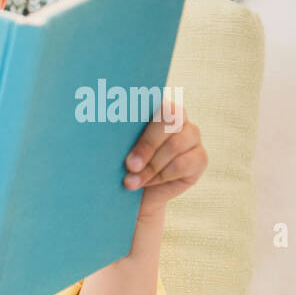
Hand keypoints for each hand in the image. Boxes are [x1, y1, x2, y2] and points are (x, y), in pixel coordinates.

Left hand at [123, 94, 206, 219]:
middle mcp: (178, 116)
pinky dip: (161, 176)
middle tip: (128, 165)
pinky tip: (147, 183)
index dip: (140, 110)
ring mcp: (192, 136)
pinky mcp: (199, 158)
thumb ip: (113, 135)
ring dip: (151, 166)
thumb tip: (96, 124)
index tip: (121, 126)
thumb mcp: (112, 149)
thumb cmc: (118, 166)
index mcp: (154, 105)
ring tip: (130, 182)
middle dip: (146, 145)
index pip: (152, 97)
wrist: (134, 196)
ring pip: (175, 144)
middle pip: (169, 119)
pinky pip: (183, 164)